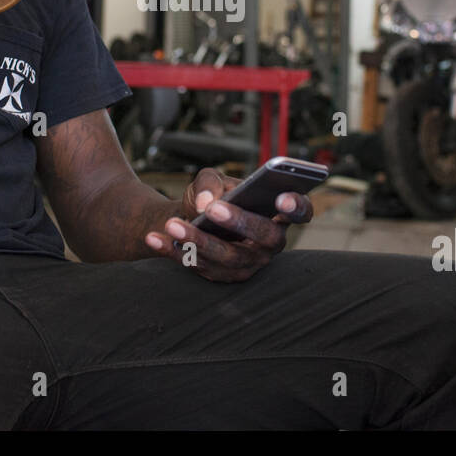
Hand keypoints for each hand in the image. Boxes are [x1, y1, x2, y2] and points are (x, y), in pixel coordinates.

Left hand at [144, 167, 313, 281]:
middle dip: (239, 222)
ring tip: (173, 224)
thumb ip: (211, 181)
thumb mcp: (211, 179)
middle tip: (213, 209)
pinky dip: (173, 252)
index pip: (301, 211)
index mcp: (277, 214)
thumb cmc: (210, 195)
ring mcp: (247, 264)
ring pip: (227, 256)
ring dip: (198, 240)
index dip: (297, 206)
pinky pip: (198, 266)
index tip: (281, 197)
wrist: (187, 217)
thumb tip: (207, 201)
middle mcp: (268, 243)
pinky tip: (154, 238)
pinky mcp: (220, 276)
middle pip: (264, 237)